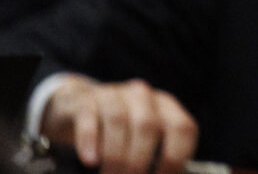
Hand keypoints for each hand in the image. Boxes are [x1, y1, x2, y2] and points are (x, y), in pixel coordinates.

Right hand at [40, 76, 198, 173]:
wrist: (74, 107)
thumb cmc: (116, 133)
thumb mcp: (140, 141)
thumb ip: (154, 158)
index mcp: (166, 107)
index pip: (183, 128)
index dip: (176, 158)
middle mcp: (143, 97)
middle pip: (149, 127)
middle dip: (139, 162)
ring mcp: (113, 96)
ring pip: (119, 122)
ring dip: (115, 157)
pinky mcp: (83, 101)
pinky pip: (89, 118)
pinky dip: (90, 141)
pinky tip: (91, 161)